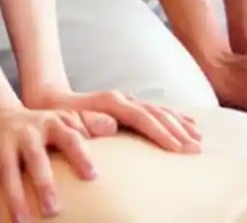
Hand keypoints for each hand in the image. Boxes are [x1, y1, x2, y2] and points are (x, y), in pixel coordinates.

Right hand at [0, 105, 100, 222]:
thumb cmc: (38, 127)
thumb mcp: (61, 120)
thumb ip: (85, 126)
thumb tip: (113, 127)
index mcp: (49, 123)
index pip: (69, 137)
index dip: (80, 155)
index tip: (92, 177)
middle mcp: (24, 130)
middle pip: (35, 157)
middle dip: (43, 184)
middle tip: (53, 211)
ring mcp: (0, 141)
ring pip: (5, 170)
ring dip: (13, 198)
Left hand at [24, 89, 201, 153]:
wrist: (47, 97)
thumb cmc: (54, 114)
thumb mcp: (65, 120)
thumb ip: (87, 122)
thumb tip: (112, 126)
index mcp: (111, 102)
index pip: (143, 118)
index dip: (163, 133)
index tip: (179, 148)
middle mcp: (122, 99)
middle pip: (157, 114)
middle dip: (179, 131)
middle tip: (197, 149)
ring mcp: (126, 101)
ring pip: (160, 111)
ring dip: (180, 124)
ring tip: (198, 137)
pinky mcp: (127, 106)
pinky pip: (156, 111)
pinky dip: (173, 117)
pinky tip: (186, 122)